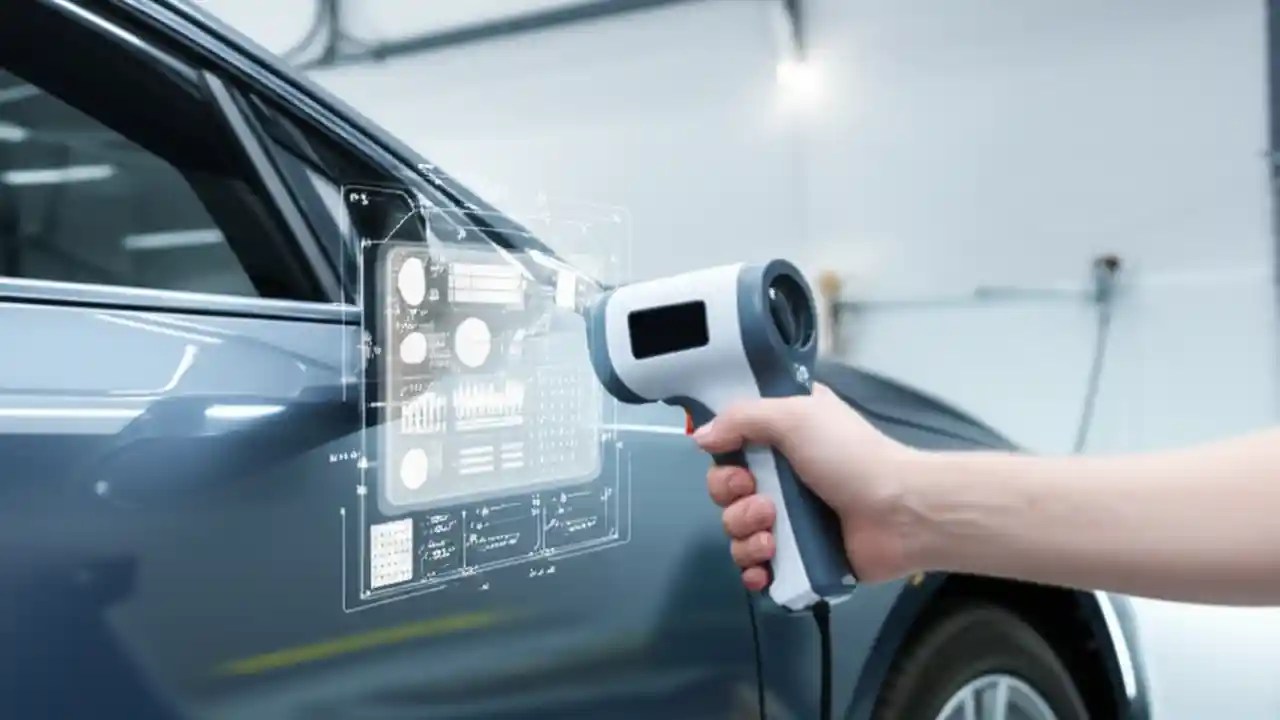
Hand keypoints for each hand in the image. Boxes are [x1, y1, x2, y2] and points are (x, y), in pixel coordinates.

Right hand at [693, 383, 919, 591]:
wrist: (901, 513)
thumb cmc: (851, 456)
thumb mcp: (797, 415)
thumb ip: (742, 418)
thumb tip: (700, 437)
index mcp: (782, 435)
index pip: (731, 442)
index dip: (723, 453)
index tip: (732, 458)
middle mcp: (781, 474)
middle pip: (725, 489)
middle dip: (732, 498)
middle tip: (761, 499)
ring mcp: (788, 518)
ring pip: (735, 529)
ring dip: (744, 534)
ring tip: (773, 535)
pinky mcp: (797, 558)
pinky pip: (755, 567)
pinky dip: (753, 569)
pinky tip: (764, 568)